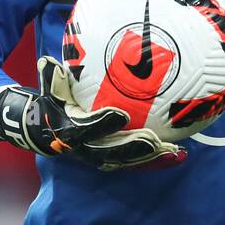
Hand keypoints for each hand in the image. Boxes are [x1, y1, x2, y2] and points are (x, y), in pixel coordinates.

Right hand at [0, 57, 187, 171]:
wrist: (44, 132)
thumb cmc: (51, 104)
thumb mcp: (49, 91)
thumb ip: (51, 78)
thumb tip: (49, 61)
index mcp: (69, 131)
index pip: (87, 129)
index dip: (103, 124)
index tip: (121, 115)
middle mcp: (85, 149)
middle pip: (112, 152)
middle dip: (133, 148)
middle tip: (154, 141)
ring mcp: (99, 157)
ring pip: (127, 161)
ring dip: (151, 159)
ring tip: (176, 152)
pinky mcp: (112, 160)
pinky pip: (136, 162)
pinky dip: (157, 161)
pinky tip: (180, 154)